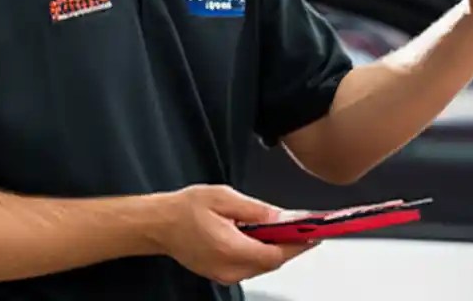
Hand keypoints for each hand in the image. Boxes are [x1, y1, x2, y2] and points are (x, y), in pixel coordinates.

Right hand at [155, 185, 317, 285]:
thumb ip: (255, 209)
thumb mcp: (224, 198)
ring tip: (287, 231)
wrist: (158, 224)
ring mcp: (223, 274)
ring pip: (261, 266)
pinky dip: (261, 253)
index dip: (298, 246)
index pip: (275, 255)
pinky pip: (249, 267)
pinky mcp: (220, 273)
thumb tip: (281, 216)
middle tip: (305, 229)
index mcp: (231, 248)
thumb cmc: (185, 209)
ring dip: (276, 250)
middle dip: (290, 246)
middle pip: (271, 263)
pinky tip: (265, 238)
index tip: (314, 235)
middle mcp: (228, 268)